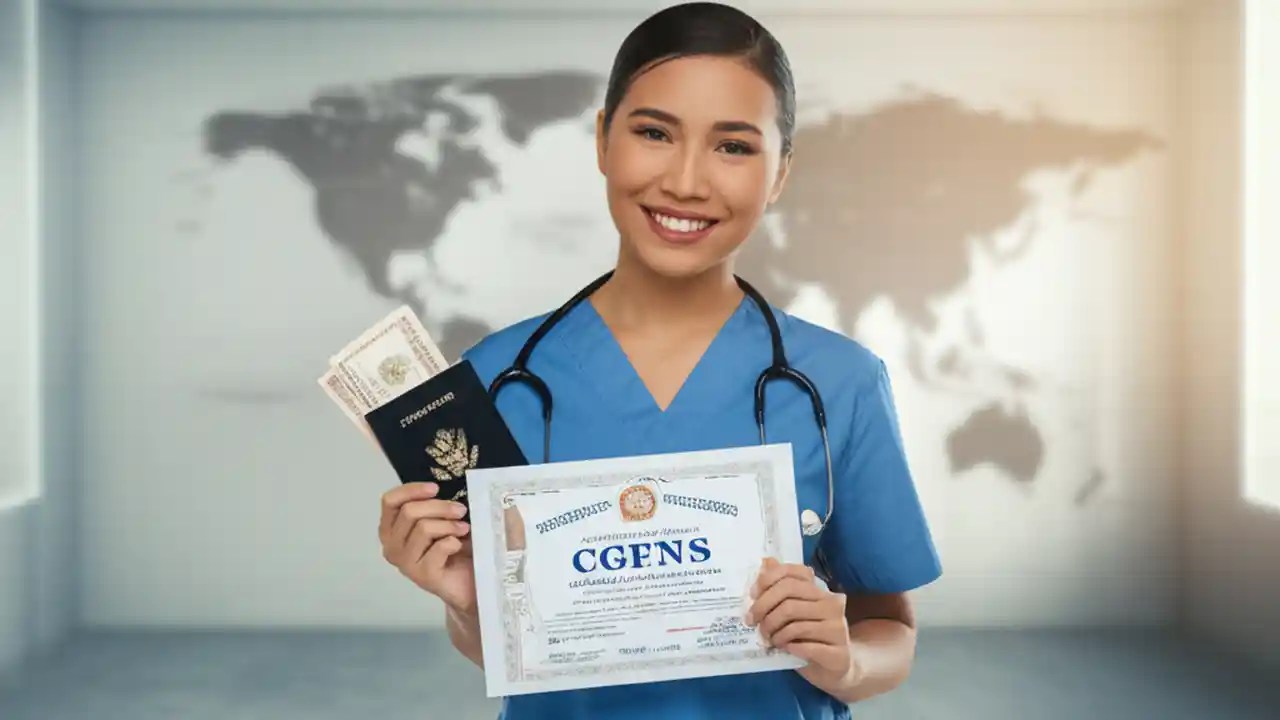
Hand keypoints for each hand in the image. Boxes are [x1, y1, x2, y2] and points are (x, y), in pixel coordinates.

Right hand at [378, 482, 476, 615]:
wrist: (470, 583)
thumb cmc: (456, 548)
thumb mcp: (443, 520)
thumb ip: (435, 505)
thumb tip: (440, 483)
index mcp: (392, 530)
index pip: (389, 501)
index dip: (411, 490)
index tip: (435, 488)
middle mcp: (392, 546)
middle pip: (409, 512)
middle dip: (440, 507)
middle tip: (461, 510)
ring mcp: (405, 563)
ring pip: (423, 528)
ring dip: (450, 524)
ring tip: (465, 529)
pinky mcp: (423, 575)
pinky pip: (439, 547)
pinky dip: (454, 541)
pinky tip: (460, 546)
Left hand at [745, 557, 860, 690]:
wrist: (836, 667)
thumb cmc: (809, 637)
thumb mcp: (793, 612)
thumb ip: (780, 588)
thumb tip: (765, 562)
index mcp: (820, 590)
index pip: (792, 573)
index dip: (767, 580)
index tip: (752, 595)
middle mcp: (832, 604)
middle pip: (789, 596)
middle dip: (764, 609)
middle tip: (753, 623)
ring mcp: (838, 628)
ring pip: (795, 624)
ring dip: (775, 633)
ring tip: (770, 640)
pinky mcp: (838, 653)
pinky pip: (807, 647)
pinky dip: (790, 648)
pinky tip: (786, 650)